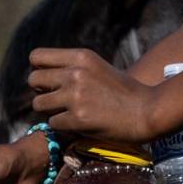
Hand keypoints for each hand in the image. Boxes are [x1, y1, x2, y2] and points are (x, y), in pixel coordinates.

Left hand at [29, 47, 159, 142]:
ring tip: (69, 113)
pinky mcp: (77, 119)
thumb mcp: (98, 68)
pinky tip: (80, 124)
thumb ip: (72, 68)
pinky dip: (62, 127)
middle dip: (42, 91)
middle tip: (58, 99)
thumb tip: (39, 76)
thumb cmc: (125, 91)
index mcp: (81, 56)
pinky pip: (52, 124)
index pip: (36, 56)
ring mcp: (76, 96)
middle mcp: (75, 73)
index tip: (51, 80)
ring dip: (50, 111)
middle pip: (33, 80)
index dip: (39, 70)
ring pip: (38, 104)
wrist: (149, 111)